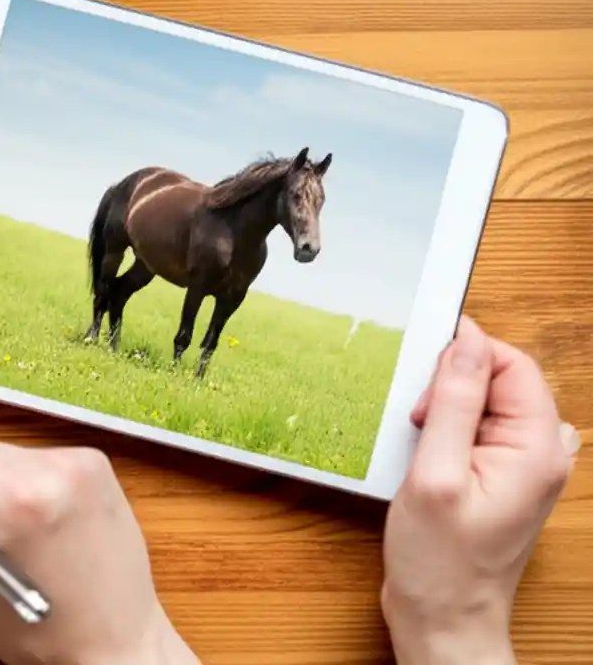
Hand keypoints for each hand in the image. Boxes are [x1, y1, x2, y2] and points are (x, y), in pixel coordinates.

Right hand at [0, 424, 197, 664]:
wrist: (117, 643)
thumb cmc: (40, 629)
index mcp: (10, 501)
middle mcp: (49, 471)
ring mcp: (78, 464)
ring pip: (1, 452)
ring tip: (4, 535)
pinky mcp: (96, 465)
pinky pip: (35, 458)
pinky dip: (22, 484)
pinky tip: (33, 526)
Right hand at [382, 316, 579, 664]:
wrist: (444, 618)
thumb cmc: (439, 560)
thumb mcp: (436, 474)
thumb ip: (455, 403)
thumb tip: (466, 343)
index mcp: (537, 447)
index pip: (512, 364)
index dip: (464, 359)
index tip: (423, 384)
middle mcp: (541, 452)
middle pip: (500, 380)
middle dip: (451, 387)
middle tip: (419, 424)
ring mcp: (524, 466)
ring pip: (486, 402)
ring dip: (447, 409)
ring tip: (422, 445)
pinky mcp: (502, 476)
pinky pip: (479, 428)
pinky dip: (448, 429)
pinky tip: (428, 455)